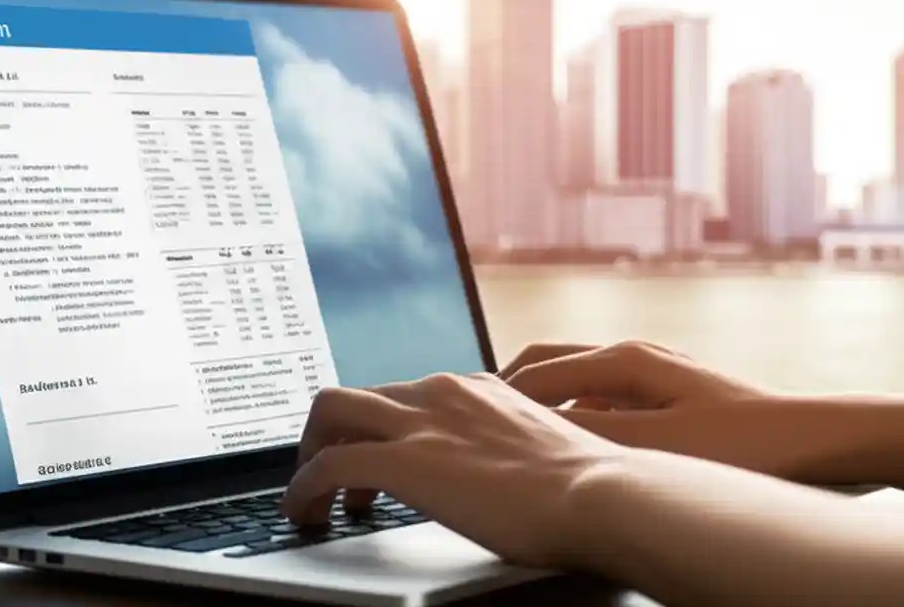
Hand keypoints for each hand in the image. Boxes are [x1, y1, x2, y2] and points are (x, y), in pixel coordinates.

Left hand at [279, 373, 628, 567]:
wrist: (598, 496)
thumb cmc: (587, 488)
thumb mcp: (541, 451)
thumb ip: (511, 451)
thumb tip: (509, 480)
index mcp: (476, 389)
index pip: (406, 393)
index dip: (382, 428)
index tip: (379, 456)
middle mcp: (443, 392)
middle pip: (358, 394)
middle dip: (335, 433)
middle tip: (336, 476)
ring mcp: (420, 421)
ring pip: (331, 411)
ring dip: (313, 453)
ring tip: (317, 498)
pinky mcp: (402, 460)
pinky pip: (326, 464)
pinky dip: (305, 488)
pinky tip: (305, 513)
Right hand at [502, 341, 808, 478]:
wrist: (816, 439)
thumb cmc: (744, 443)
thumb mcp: (656, 445)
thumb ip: (589, 434)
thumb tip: (527, 425)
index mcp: (624, 360)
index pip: (535, 373)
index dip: (494, 397)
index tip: (458, 418)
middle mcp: (634, 356)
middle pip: (549, 362)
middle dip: (510, 389)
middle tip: (475, 420)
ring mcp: (654, 373)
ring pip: (577, 382)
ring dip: (545, 403)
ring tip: (517, 437)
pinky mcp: (671, 394)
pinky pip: (605, 399)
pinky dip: (578, 415)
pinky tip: (579, 447)